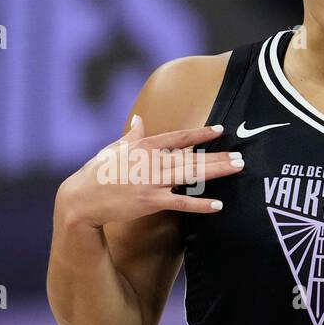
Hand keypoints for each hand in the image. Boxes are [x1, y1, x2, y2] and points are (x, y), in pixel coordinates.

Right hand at [56, 114, 244, 228]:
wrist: (82, 199)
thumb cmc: (97, 172)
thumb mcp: (113, 148)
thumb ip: (132, 135)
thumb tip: (140, 119)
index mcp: (144, 146)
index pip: (178, 137)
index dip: (200, 134)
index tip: (220, 130)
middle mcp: (151, 162)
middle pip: (191, 157)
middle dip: (218, 157)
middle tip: (241, 157)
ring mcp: (151, 181)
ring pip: (191, 175)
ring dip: (216, 172)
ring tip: (237, 169)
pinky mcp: (149, 201)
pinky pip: (180, 202)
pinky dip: (199, 204)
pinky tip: (217, 205)